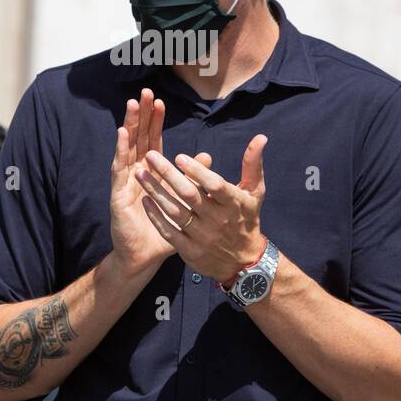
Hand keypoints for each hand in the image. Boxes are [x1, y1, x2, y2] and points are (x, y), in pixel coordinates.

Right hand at [107, 88, 212, 277]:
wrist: (144, 256)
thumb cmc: (164, 230)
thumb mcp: (184, 201)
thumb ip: (195, 178)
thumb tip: (207, 156)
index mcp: (151, 173)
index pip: (153, 140)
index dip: (155, 121)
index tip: (160, 101)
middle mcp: (136, 173)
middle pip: (138, 138)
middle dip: (141, 115)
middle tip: (145, 92)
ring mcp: (125, 182)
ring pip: (127, 147)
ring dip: (129, 125)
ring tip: (132, 104)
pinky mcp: (117, 193)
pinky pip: (118, 168)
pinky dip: (120, 150)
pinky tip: (122, 133)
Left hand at [136, 134, 267, 282]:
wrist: (243, 263)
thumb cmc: (247, 220)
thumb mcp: (255, 193)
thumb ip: (253, 164)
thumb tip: (261, 137)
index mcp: (233, 204)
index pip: (214, 185)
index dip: (197, 171)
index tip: (179, 156)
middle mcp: (217, 220)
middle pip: (189, 195)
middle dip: (168, 174)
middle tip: (150, 155)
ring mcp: (202, 237)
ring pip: (175, 212)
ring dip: (156, 191)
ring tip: (140, 173)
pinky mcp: (190, 251)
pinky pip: (169, 231)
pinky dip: (156, 216)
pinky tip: (145, 200)